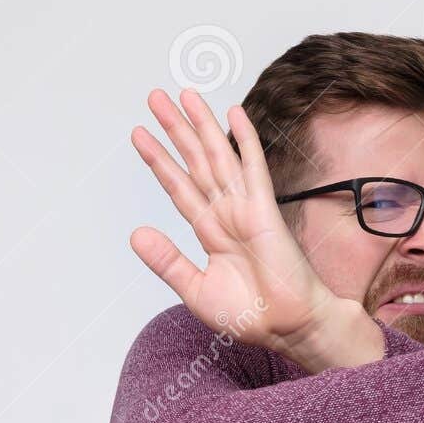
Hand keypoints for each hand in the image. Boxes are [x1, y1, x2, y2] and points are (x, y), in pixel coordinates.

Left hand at [129, 88, 356, 365]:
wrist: (287, 327)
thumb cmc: (252, 315)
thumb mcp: (195, 289)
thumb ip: (167, 261)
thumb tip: (136, 234)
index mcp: (211, 232)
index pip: (179, 187)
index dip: (159, 160)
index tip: (140, 135)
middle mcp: (227, 214)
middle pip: (196, 162)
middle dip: (176, 130)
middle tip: (156, 98)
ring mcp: (246, 209)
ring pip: (219, 158)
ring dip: (202, 125)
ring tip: (184, 95)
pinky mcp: (265, 211)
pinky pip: (252, 169)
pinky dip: (244, 140)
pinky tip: (234, 114)